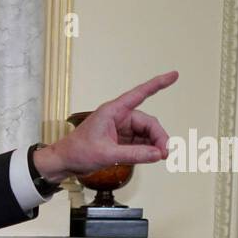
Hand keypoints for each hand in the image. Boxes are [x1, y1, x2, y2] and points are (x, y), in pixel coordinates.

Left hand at [34, 70, 177, 182]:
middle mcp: (118, 117)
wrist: (64, 162)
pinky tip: (150, 156)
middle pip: (148, 122)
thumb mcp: (107, 154)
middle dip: (158, 136)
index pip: (140, 94)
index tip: (174, 75)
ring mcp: (120, 129)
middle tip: (165, 153)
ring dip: (154, 144)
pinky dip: (146, 149)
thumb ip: (134, 154)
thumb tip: (157, 154)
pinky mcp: (119, 140)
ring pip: (145, 133)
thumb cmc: (78, 152)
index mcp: (113, 111)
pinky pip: (139, 142)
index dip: (158, 84)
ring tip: (159, 157)